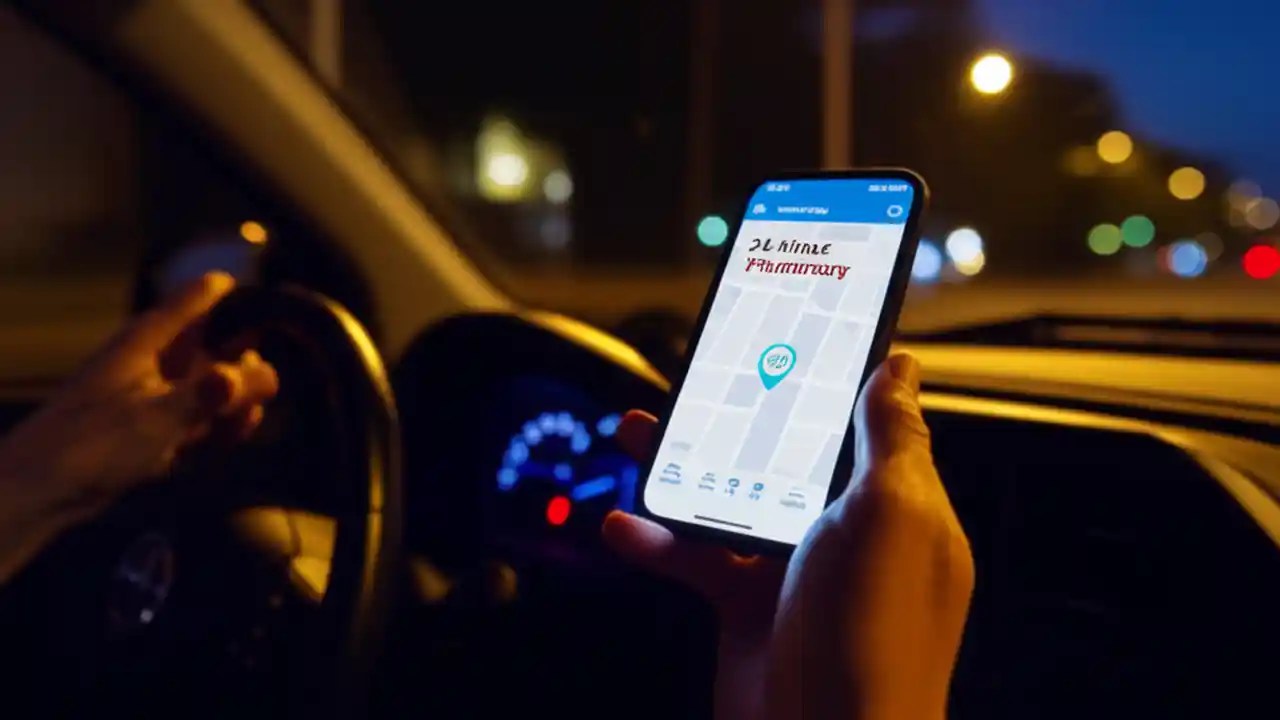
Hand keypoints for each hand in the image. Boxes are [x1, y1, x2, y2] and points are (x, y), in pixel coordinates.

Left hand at [0, 272, 277, 581]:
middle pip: (218, 341)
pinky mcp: (154, 425)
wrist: (39, 491)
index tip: (283, 315)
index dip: (243, 299)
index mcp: (150, 338)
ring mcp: (155, 391)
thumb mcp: (161, 417)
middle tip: (260, 392)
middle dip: (247, 362)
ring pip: (214, 381)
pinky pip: (200, 413)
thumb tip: (269, 373)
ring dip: (235, 398)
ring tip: (245, 421)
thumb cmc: (91, 444)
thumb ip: (216, 394)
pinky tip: (230, 436)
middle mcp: (155, 357)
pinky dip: (219, 423)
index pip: (204, 297)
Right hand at [603, 353, 972, 719]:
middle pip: (787, 453)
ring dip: (682, 465)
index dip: (830, 377)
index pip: (864, 422)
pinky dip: (657, 540)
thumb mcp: (890, 515)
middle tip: (694, 377)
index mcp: (897, 506)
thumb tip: (900, 368)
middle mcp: (849, 534)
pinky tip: (622, 524)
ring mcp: (795, 572)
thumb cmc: (872, 633)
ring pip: (732, 498)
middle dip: (738, 414)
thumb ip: (890, 438)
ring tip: (635, 430)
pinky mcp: (747, 608)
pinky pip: (697, 559)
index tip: (791, 332)